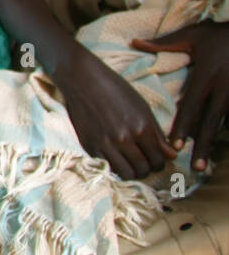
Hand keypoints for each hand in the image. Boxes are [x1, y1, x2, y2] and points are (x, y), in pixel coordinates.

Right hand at [56, 48, 176, 179]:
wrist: (83, 80)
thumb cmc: (115, 89)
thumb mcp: (142, 107)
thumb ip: (157, 133)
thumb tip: (171, 155)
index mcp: (142, 127)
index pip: (159, 159)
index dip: (161, 162)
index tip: (157, 159)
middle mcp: (125, 138)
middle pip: (144, 169)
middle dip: (148, 169)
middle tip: (145, 162)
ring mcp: (106, 144)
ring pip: (127, 173)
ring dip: (132, 172)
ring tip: (131, 164)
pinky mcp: (90, 145)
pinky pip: (108, 167)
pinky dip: (115, 167)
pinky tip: (116, 158)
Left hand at [132, 22, 228, 171]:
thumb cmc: (222, 33)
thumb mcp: (193, 35)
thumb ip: (164, 43)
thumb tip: (135, 42)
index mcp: (206, 76)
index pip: (192, 106)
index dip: (183, 127)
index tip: (176, 146)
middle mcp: (223, 88)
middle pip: (210, 121)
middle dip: (202, 144)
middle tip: (195, 166)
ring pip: (227, 122)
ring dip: (218, 142)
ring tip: (211, 163)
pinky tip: (225, 147)